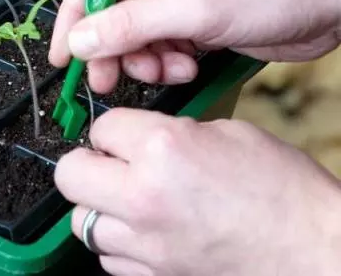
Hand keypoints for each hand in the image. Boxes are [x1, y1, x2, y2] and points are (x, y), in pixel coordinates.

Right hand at [49, 0, 340, 92]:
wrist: (333, 5)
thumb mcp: (195, 8)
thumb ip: (131, 25)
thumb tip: (80, 42)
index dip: (76, 14)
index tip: (62, 54)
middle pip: (114, 5)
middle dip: (113, 45)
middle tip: (105, 80)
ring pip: (136, 28)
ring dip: (145, 56)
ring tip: (169, 70)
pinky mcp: (193, 11)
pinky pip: (160, 39)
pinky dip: (167, 58)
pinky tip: (188, 65)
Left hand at [54, 108, 340, 275]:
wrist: (314, 254)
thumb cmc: (284, 194)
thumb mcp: (229, 135)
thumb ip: (172, 133)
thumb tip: (142, 139)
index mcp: (164, 149)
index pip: (101, 127)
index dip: (113, 129)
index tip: (122, 136)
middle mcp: (143, 197)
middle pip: (69, 175)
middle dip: (86, 164)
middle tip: (108, 164)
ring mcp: (144, 244)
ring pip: (83, 221)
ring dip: (100, 206)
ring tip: (129, 201)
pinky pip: (109, 256)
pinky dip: (119, 242)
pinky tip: (146, 231)